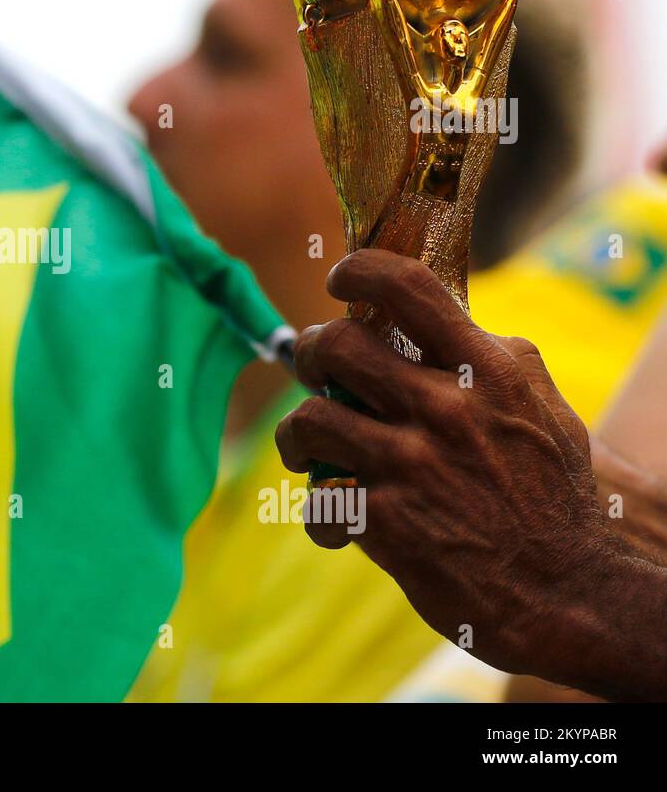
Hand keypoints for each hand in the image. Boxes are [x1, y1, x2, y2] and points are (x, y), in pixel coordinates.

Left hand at [275, 249, 625, 684]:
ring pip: (308, 419)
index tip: (339, 281)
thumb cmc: (554, 500)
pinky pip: (318, 499)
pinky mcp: (385, 519)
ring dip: (297, 437)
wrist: (569, 595)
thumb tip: (440, 323)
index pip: (408, 285)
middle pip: (335, 345)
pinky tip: (341, 525)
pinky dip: (322, 514)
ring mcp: (411, 463)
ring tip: (308, 452)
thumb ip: (490, 363)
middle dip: (309, 354)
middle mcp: (446, 408)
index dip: (358, 271)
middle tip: (314, 373)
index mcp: (489, 371)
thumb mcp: (540, 409)